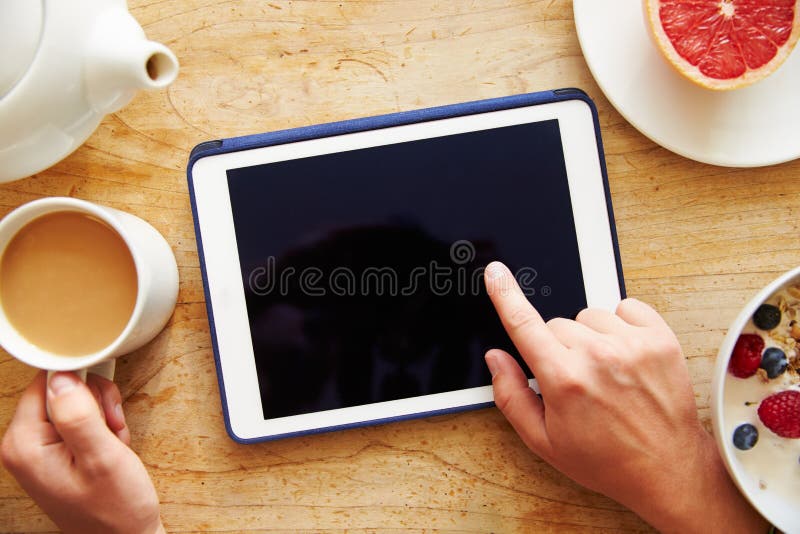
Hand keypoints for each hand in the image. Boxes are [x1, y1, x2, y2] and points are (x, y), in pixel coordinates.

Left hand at [1, 371, 163, 533]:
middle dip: (96, 403)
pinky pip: (80, 419)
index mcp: (24, 444)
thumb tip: (62, 377)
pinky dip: (102, 427)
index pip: (46, 382)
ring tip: (112, 443)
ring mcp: (38, 448)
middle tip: (111, 430)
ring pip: (75, 402)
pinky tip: (109, 448)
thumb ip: (78, 415)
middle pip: (61, 390)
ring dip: (103, 415)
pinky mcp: (55, 451)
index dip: (82, 386)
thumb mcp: (102, 458)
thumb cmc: (115, 508)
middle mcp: (24, 444)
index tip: (100, 407)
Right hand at [483, 262, 766, 533]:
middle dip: (558, 347)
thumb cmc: (607, 460)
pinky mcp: (660, 339)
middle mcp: (597, 356)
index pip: (524, 323)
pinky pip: (626, 308)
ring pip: (589, 315)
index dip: (505, 294)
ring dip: (590, 337)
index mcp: (564, 380)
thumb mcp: (544, 441)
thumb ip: (511, 396)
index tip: (496, 273)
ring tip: (605, 372)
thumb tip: (497, 359)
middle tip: (576, 381)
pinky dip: (622, 326)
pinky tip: (625, 356)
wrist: (667, 469)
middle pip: (556, 324)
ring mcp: (632, 345)